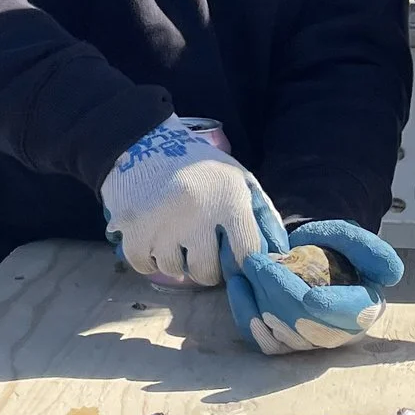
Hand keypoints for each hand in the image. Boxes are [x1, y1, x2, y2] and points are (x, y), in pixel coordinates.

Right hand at [99, 117, 280, 285]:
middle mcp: (198, 213)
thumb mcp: (238, 179)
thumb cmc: (198, 166)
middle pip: (207, 272)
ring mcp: (164, 223)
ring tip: (176, 240)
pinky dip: (150, 261)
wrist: (145, 141)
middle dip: (207, 268)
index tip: (235, 258)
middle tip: (202, 253)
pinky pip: (145, 266)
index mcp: (230, 199)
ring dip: (176, 261)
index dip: (243, 263)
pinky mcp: (135, 228)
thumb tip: (279, 252)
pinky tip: (155, 243)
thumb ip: (261, 213)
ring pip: (174, 270)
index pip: (247, 253)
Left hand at [226, 221, 405, 355]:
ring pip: (283, 333)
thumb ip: (369, 249)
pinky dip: (247, 315)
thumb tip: (392, 274)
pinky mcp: (283, 345)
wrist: (303, 259)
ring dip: (261, 299)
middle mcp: (339, 333)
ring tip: (249, 266)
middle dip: (281, 293)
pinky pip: (263, 342)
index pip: (352, 315)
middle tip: (259, 261)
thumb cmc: (330, 248)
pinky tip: (238, 287)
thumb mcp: (351, 239)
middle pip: (309, 325)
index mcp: (364, 308)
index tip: (311, 296)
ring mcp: (309, 343)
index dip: (333, 308)